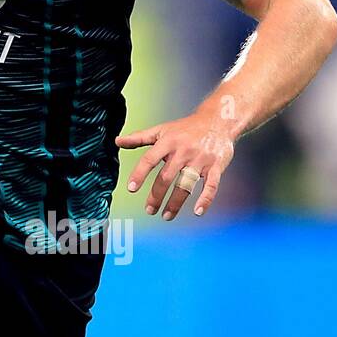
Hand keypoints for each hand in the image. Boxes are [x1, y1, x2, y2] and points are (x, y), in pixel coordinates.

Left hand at [116, 113, 233, 219]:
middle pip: (167, 177)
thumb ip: (140, 137)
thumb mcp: (162, 129)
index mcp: (169, 142)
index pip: (150, 159)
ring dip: (175, 202)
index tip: (131, 189)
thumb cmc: (187, 128)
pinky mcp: (216, 166)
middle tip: (149, 210)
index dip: (140, 174)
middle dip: (156, 196)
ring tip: (167, 215)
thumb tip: (118, 141)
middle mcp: (184, 150)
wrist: (218, 120)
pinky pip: (211, 185)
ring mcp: (200, 159)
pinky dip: (205, 199)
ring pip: (186, 184)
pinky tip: (198, 212)